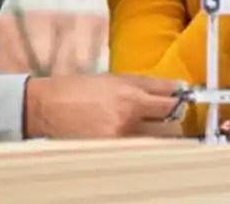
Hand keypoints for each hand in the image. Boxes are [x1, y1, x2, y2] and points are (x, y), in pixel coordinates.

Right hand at [23, 74, 185, 138]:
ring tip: (149, 127)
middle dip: (173, 120)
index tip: (184, 99)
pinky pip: (137, 150)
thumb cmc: (79, 88)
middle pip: (170, 125)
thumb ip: (147, 84)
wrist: (45, 106)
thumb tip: (174, 88)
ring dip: (159, 135)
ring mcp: (118, 137)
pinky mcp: (108, 150)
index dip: (182, 100)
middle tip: (168, 115)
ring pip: (156, 141)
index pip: (171, 101)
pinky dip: (140, 144)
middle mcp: (127, 117)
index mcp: (130, 94)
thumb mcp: (115, 78)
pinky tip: (132, 136)